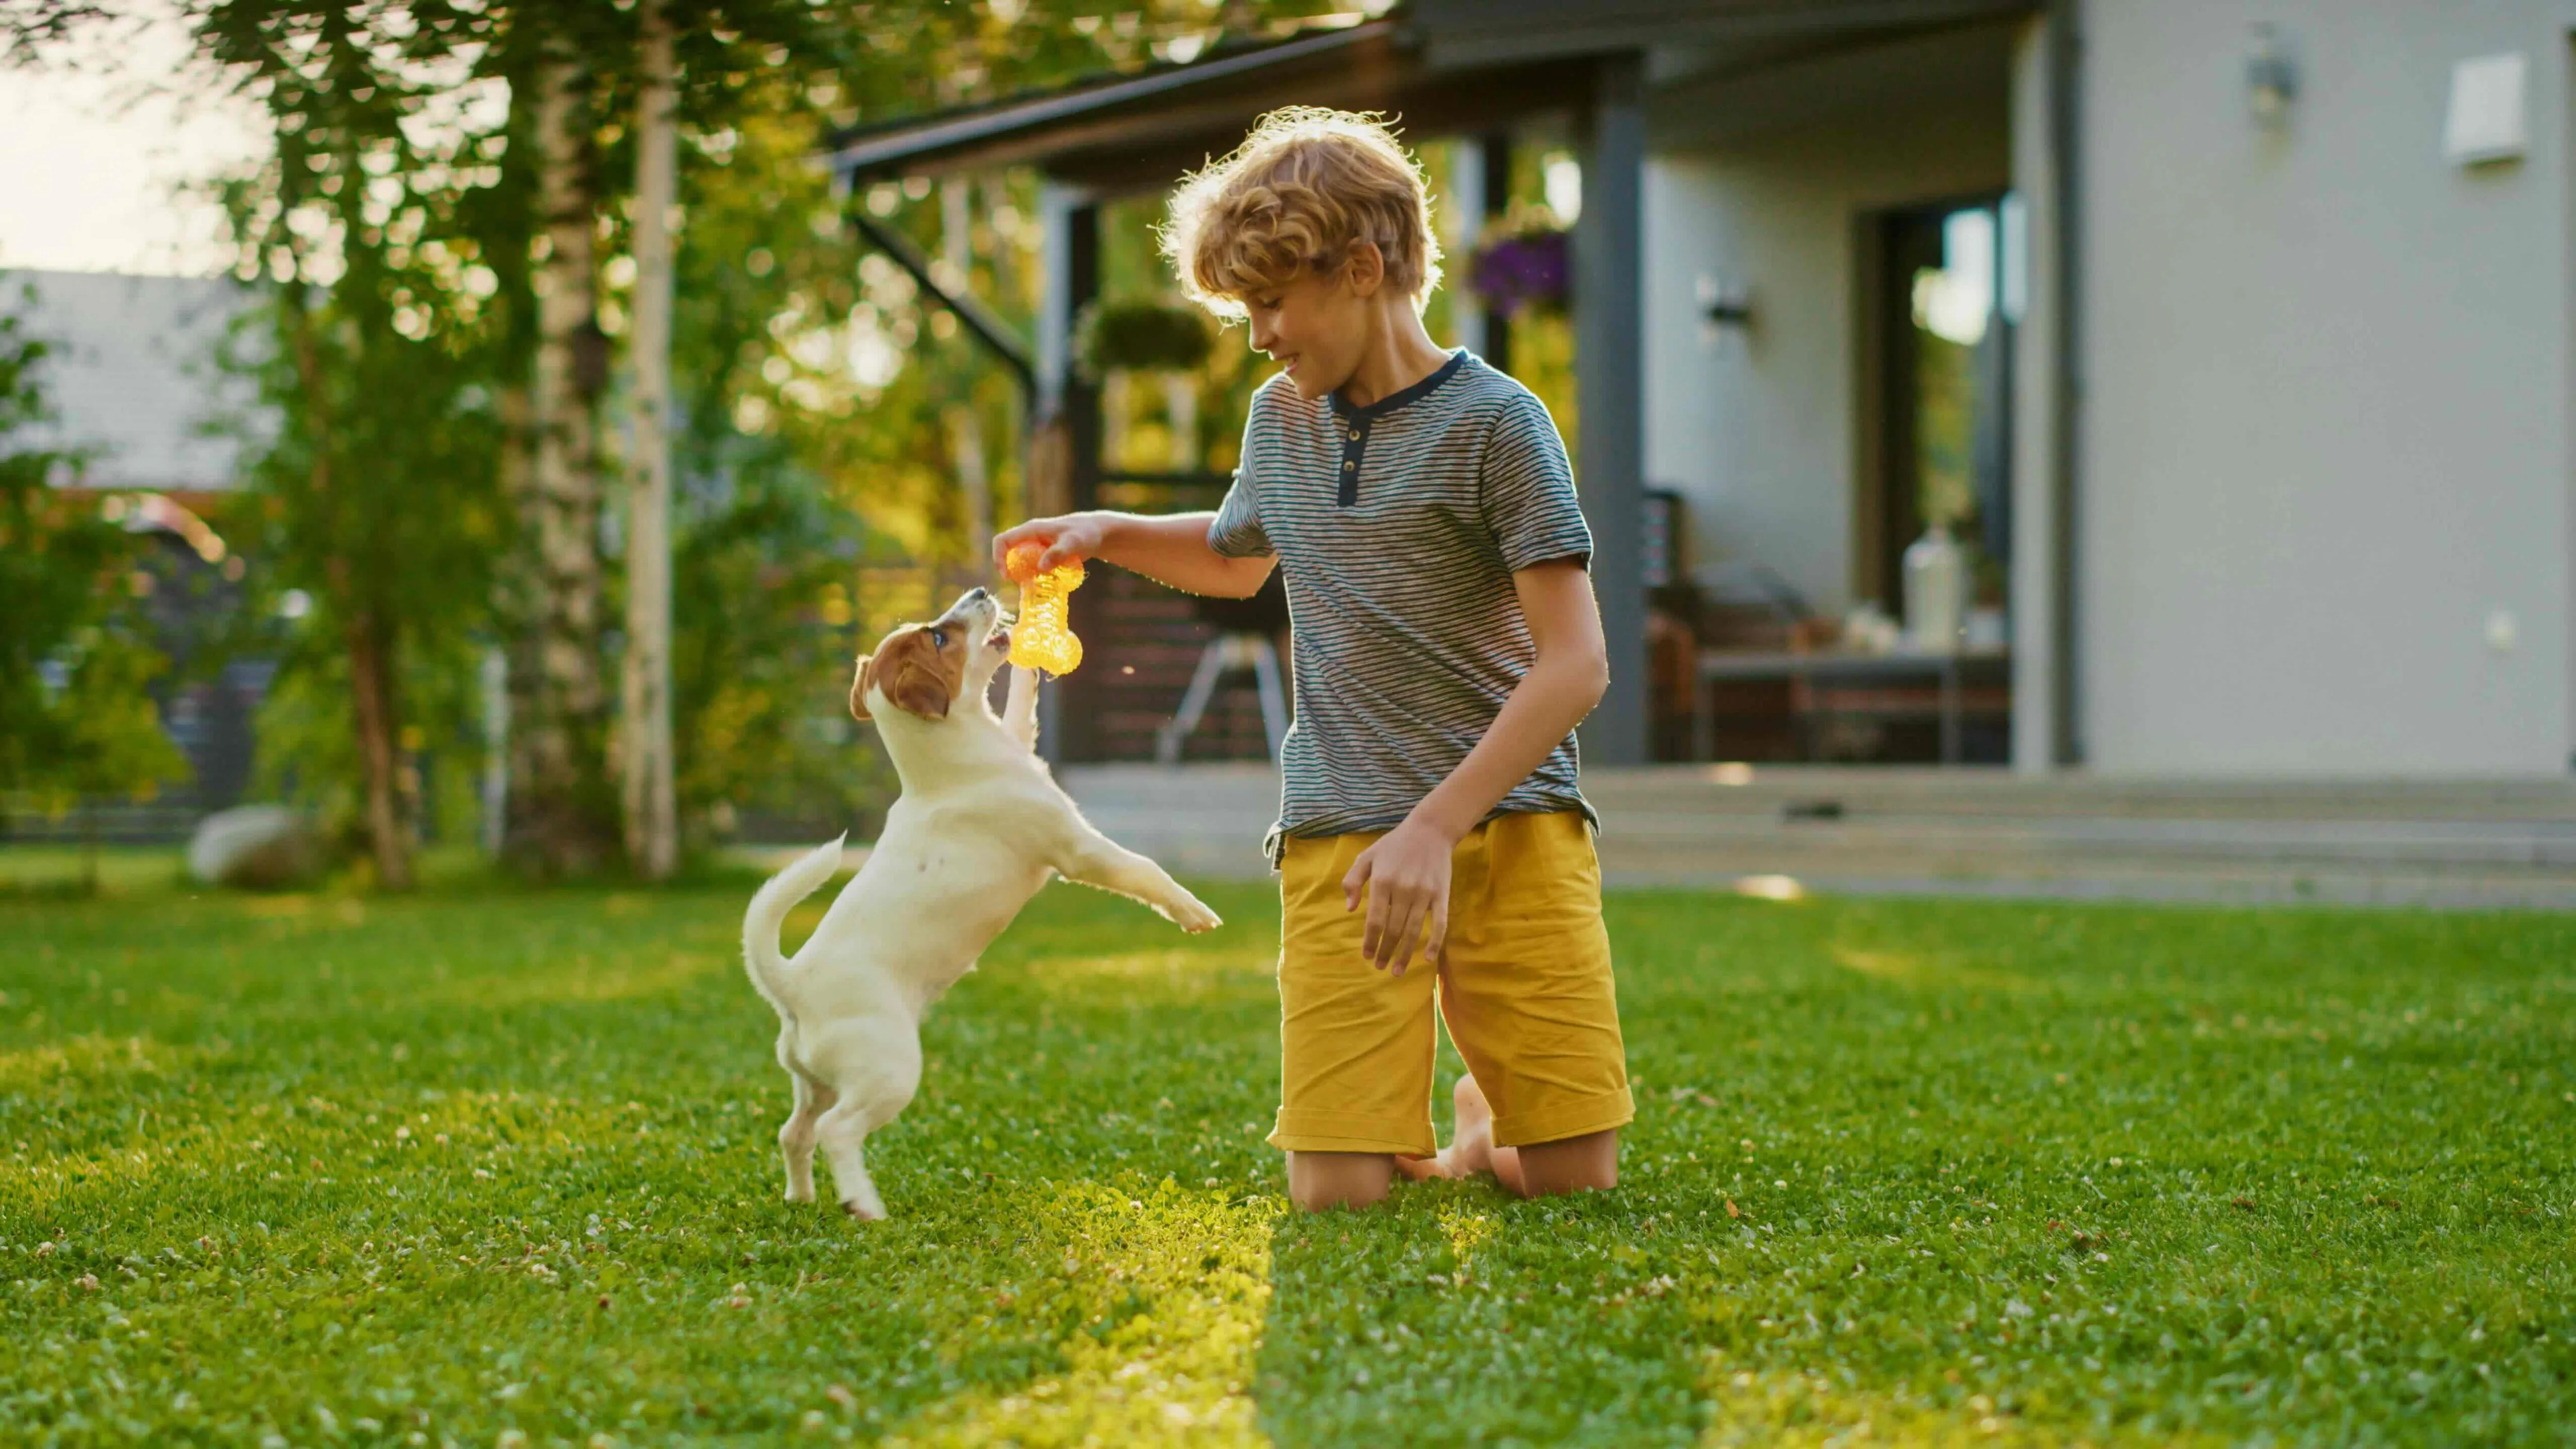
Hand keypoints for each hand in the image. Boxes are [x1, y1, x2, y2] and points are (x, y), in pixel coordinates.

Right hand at [992, 512, 1102, 576]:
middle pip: (1008, 553)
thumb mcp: (1074, 543)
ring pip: (1019, 561)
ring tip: (1036, 584)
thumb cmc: (1085, 534)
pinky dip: (1034, 575)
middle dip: (1011, 570)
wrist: (1096, 532)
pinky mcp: (1042, 553)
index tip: (1007, 576)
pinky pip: (1031, 564)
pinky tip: (1047, 581)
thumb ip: (1058, 553)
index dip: (998, 558)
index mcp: (1031, 529)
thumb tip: (1040, 568)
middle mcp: (1030, 536)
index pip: (1003, 540)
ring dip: (1023, 574)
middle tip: (1023, 584)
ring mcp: (1035, 544)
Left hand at [1343, 818, 1455, 977]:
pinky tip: (1427, 958)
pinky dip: (1434, 943)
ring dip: (1404, 954)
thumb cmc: (1394, 845)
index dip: (1370, 941)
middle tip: (1380, 967)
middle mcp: (1403, 889)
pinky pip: (1439, 924)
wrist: (1430, 830)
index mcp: (1383, 881)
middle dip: (1385, 952)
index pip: (1374, 920)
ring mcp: (1424, 893)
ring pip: (1413, 931)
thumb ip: (1352, 880)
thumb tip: (1349, 909)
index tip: (1366, 956)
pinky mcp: (1441, 895)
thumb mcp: (1367, 857)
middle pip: (1393, 930)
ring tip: (1397, 970)